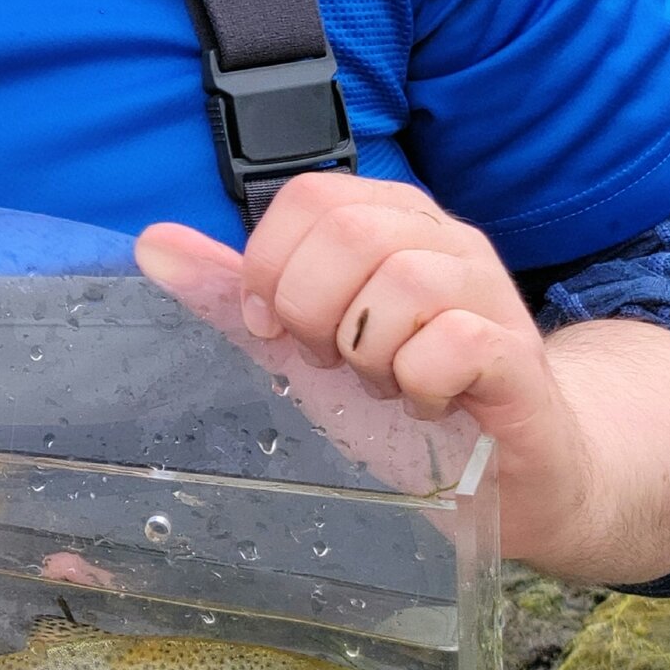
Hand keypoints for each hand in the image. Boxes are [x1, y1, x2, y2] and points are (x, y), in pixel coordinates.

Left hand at [135, 175, 669, 583]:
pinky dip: (419, 383)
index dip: (271, 264)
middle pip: (351, 231)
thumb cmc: (404, 396)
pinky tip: (424, 407)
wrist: (515, 473)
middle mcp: (442, 240)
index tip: (274, 328)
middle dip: (315, 311)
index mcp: (387, 221)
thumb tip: (152, 243)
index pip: (310, 197)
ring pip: (404, 280)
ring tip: (382, 385)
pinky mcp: (517, 353)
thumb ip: (236, 294)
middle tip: (330, 363)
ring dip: (370, 352)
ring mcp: (488, 291)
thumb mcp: (309, 343)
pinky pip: (455, 341)